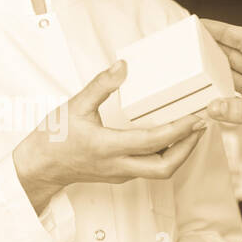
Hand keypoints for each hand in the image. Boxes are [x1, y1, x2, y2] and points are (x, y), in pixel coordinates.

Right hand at [14, 60, 206, 213]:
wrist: (40, 166)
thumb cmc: (54, 138)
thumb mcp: (75, 106)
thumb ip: (101, 86)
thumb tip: (123, 67)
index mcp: (108, 147)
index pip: (153, 142)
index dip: (179, 131)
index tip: (196, 118)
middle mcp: (118, 165)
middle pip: (165, 168)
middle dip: (189, 148)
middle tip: (201, 127)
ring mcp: (120, 173)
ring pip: (160, 171)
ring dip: (180, 153)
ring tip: (190, 131)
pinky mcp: (119, 175)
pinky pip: (150, 168)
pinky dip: (165, 154)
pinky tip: (169, 138)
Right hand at [199, 20, 241, 198]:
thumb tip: (213, 105)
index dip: (224, 30)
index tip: (202, 24)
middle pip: (234, 55)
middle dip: (212, 48)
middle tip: (188, 43)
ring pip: (230, 76)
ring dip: (212, 72)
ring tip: (189, 67)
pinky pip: (230, 100)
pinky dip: (215, 97)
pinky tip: (201, 97)